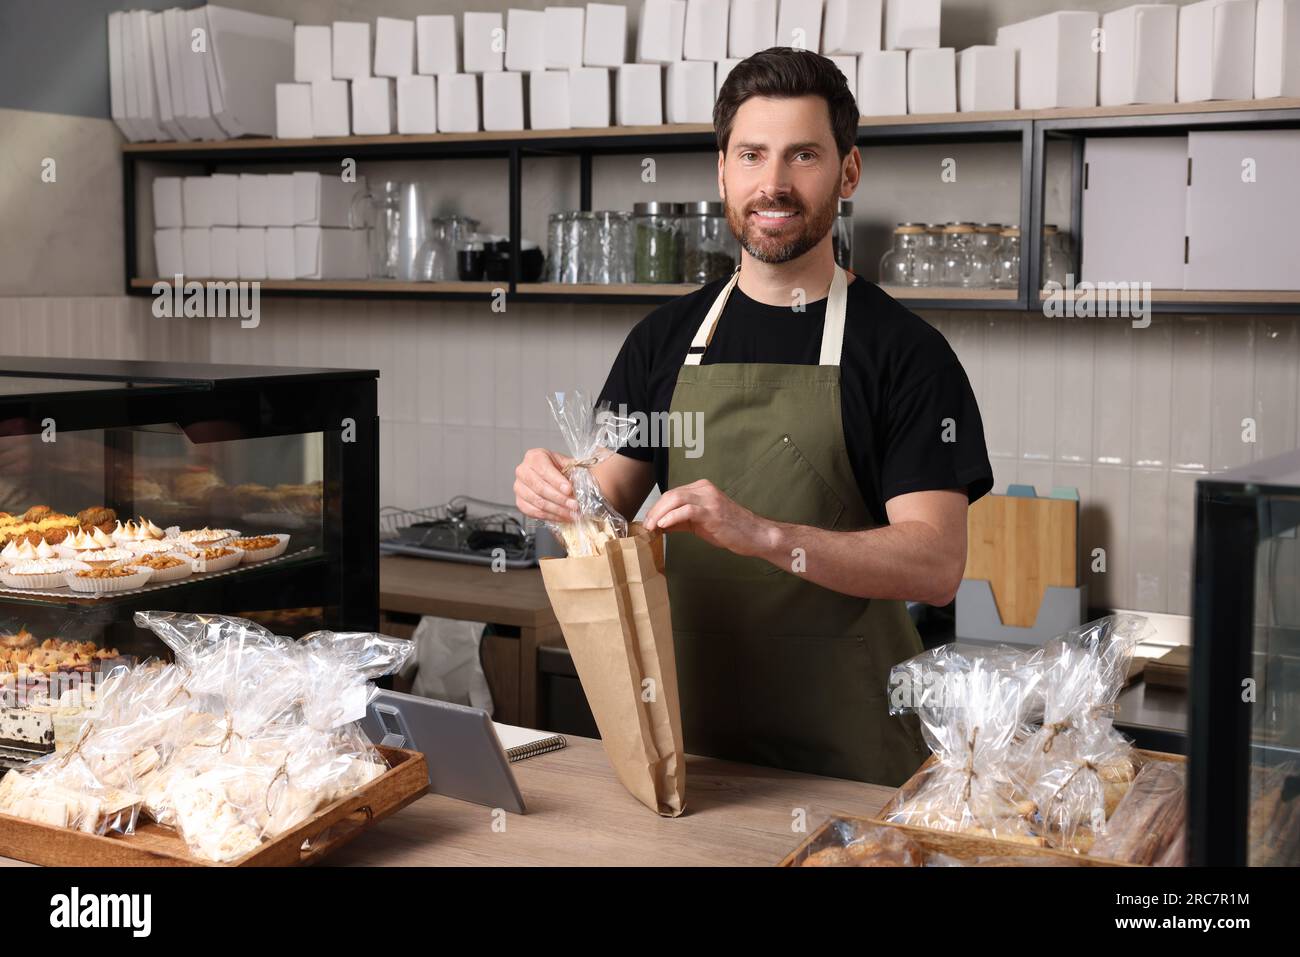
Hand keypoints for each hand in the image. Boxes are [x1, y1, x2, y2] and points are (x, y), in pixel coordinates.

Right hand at [514, 448, 578, 523]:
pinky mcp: (519, 501)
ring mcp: (519, 487)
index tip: (569, 490)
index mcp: (534, 457)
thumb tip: (581, 485)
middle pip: (540, 488)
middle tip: (574, 505)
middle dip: (560, 499)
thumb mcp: (567, 464)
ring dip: (557, 510)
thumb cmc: (559, 469)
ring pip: (537, 502)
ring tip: (571, 514)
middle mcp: (523, 471)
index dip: (557, 481)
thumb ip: (573, 472)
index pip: (544, 470)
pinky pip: (532, 512)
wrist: (551, 477)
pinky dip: (549, 516)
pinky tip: (561, 517)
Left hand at [643, 479, 777, 557]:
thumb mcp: (701, 523)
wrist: (754, 535)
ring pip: (676, 499)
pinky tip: (663, 526)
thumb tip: (660, 525)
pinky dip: (672, 517)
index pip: (672, 494)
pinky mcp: (712, 511)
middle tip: (646, 526)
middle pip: (671, 495)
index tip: (647, 522)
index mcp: (702, 488)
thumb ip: (681, 521)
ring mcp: (709, 499)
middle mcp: (704, 489)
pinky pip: (687, 510)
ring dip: (659, 514)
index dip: (657, 508)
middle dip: (654, 511)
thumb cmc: (730, 529)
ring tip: (651, 527)